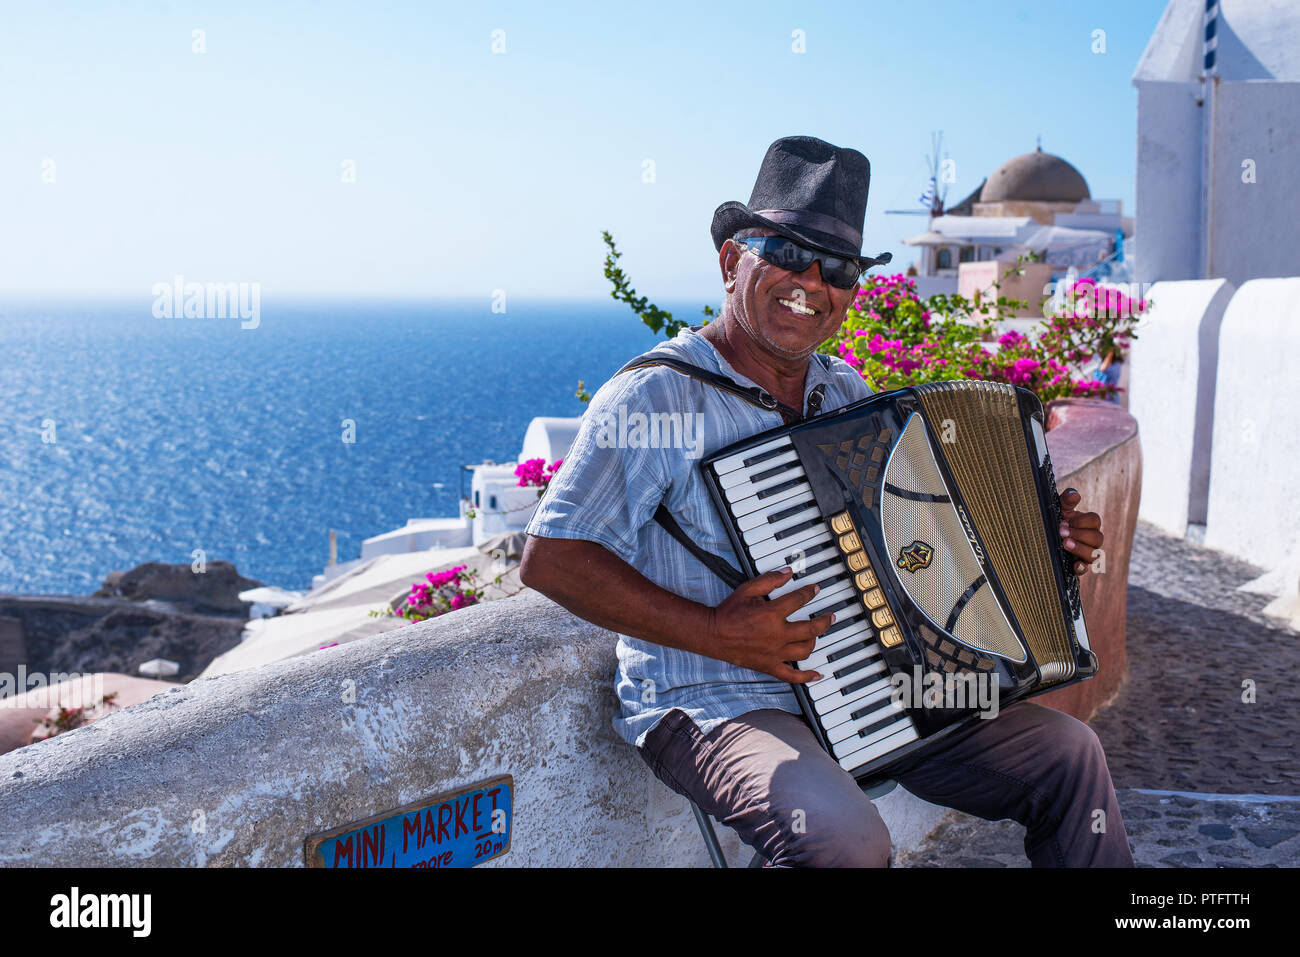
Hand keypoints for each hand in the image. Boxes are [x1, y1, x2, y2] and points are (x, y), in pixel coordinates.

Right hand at [706, 567, 834, 683]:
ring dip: (814, 641)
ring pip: (805, 650)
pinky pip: (791, 675)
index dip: (810, 593)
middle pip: (811, 629)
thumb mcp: (748, 589)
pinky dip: (806, 677)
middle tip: (830, 617)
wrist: (713, 634)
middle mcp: (777, 635)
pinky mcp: (769, 666)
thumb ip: (769, 580)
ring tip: (816, 635)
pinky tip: (816, 675)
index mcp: (772, 614)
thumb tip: (787, 573)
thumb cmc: (729, 612)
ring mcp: (774, 653)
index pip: (799, 601)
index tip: (815, 590)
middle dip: (824, 621)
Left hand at [1058, 488, 1102, 575]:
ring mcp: (1085, 553)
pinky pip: (1085, 569)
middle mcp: (1090, 539)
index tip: (1065, 521)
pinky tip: (1075, 564)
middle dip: (1080, 534)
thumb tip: (1074, 495)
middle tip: (1062, 532)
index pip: (1094, 520)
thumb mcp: (1058, 508)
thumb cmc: (1054, 519)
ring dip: (1080, 549)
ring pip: (1095, 554)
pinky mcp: (1077, 565)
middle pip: (1098, 538)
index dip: (1081, 521)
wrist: (1041, 536)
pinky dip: (1082, 567)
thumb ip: (1066, 500)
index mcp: (1087, 523)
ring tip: (1064, 544)